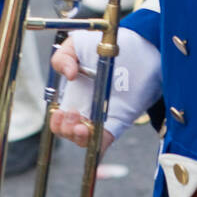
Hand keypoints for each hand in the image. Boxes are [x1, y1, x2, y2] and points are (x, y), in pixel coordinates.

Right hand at [49, 36, 114, 152]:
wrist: (140, 46)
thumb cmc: (108, 47)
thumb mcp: (79, 45)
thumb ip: (63, 57)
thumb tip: (68, 76)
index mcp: (73, 95)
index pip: (60, 118)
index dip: (57, 120)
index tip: (61, 112)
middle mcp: (86, 109)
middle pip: (69, 132)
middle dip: (66, 129)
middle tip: (73, 115)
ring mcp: (102, 117)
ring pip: (84, 140)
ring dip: (79, 138)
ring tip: (83, 127)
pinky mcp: (119, 122)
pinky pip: (104, 143)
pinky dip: (96, 150)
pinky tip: (92, 146)